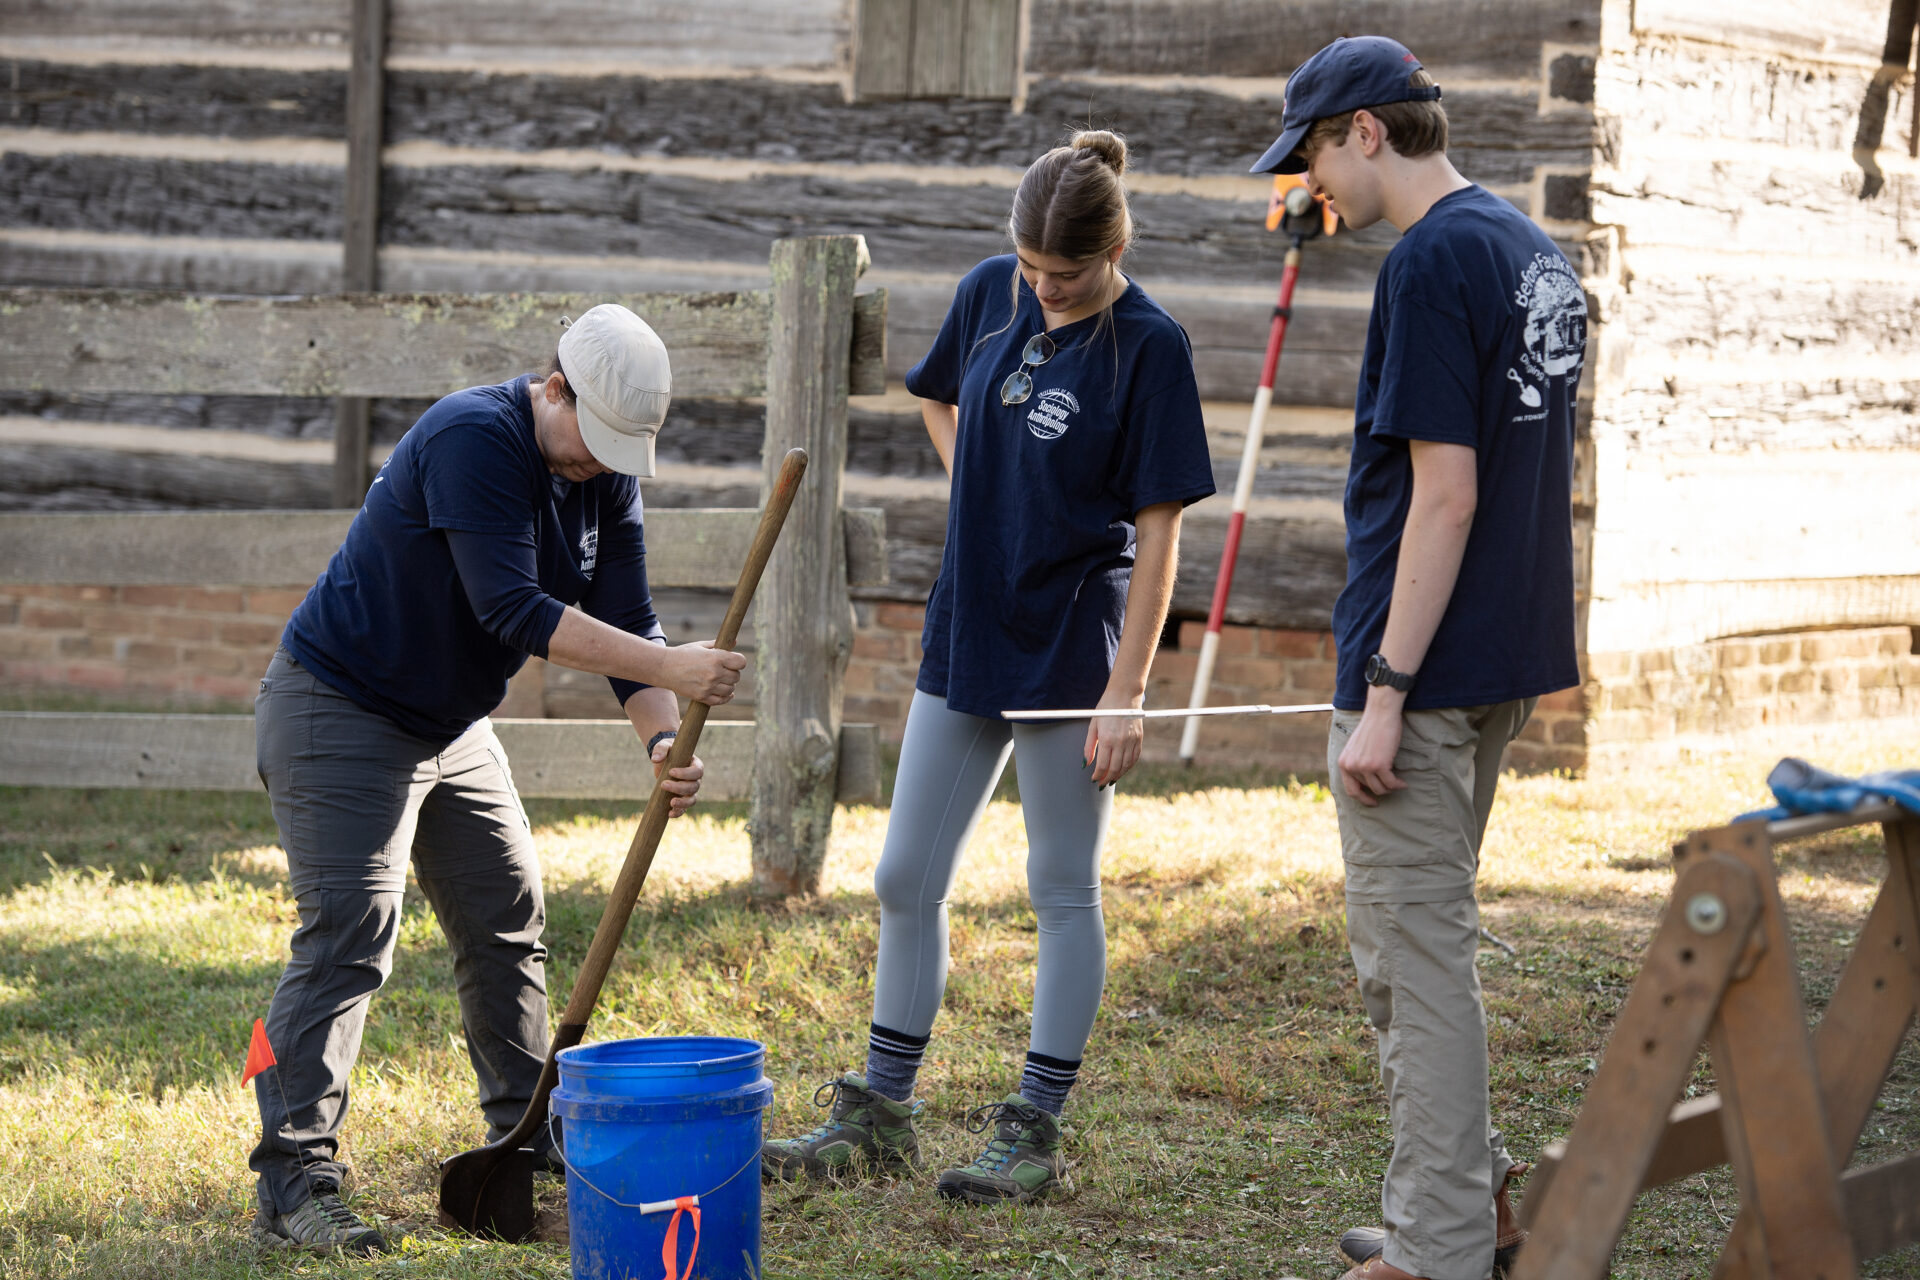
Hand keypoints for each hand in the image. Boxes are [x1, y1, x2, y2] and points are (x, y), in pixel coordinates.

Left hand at [650, 736, 703, 817]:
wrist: (665, 760)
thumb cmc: (668, 752)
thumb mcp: (664, 746)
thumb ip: (660, 749)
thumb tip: (655, 759)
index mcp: (695, 765)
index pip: (697, 771)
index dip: (686, 773)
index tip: (671, 772)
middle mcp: (696, 779)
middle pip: (694, 787)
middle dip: (679, 788)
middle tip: (663, 784)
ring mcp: (690, 791)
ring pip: (692, 800)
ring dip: (682, 803)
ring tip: (671, 802)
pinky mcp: (682, 799)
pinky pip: (684, 809)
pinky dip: (678, 812)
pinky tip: (669, 813)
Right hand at [663, 640, 745, 705]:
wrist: (663, 667)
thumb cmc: (682, 654)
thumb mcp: (700, 645)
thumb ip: (718, 645)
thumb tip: (735, 641)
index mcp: (715, 658)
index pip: (741, 662)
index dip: (739, 661)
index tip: (734, 661)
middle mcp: (714, 673)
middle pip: (736, 676)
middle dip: (733, 672)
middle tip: (725, 670)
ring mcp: (708, 687)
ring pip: (730, 689)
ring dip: (728, 685)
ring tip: (721, 680)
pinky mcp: (702, 697)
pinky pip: (721, 700)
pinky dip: (726, 697)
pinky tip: (726, 692)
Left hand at [1082, 688, 1144, 788]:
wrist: (1124, 694)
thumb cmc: (1105, 708)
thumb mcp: (1093, 726)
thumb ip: (1089, 747)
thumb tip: (1085, 764)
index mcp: (1107, 739)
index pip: (1103, 765)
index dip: (1098, 775)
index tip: (1094, 779)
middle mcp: (1121, 742)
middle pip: (1115, 768)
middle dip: (1107, 778)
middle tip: (1101, 783)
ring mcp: (1132, 741)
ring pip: (1126, 766)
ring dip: (1118, 775)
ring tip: (1111, 779)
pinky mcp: (1139, 738)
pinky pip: (1135, 758)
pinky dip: (1129, 766)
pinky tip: (1123, 769)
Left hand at [1337, 692, 1407, 806]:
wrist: (1380, 714)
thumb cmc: (1372, 729)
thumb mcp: (1356, 749)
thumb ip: (1356, 764)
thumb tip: (1365, 783)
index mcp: (1343, 763)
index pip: (1351, 790)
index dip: (1363, 799)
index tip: (1373, 802)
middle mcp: (1351, 766)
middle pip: (1368, 789)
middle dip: (1381, 789)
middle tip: (1391, 787)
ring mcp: (1364, 767)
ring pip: (1380, 789)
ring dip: (1390, 788)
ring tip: (1398, 783)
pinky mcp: (1379, 765)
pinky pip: (1390, 783)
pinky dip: (1398, 785)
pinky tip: (1403, 783)